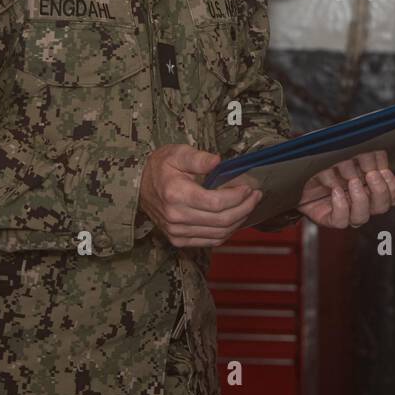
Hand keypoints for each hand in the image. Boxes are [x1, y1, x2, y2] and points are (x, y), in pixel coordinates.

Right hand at [138, 144, 259, 247]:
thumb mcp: (177, 153)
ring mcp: (177, 232)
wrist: (139, 187)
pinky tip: (235, 218)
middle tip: (256, 195)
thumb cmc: (160, 167)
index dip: (237, 197)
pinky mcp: (179, 240)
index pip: (216, 203)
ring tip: (249, 205)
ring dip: (239, 221)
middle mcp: (176, 218)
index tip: (249, 187)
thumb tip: (217, 161)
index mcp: (176, 195)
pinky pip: (211, 241)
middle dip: (245, 208)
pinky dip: (227, 232)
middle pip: (221, 221)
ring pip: (219, 234)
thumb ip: (198, 158)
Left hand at [296, 150, 394, 228]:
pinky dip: (341, 205)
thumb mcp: (344, 151)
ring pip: (362, 218)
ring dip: (360, 198)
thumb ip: (362, 152)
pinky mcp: (328, 218)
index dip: (391, 186)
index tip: (383, 171)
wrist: (294, 171)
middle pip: (381, 207)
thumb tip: (377, 155)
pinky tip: (335, 191)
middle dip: (379, 190)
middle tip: (370, 174)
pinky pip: (341, 221)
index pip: (391, 195)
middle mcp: (360, 202)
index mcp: (369, 187)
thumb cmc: (322, 159)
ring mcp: (345, 212)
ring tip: (352, 181)